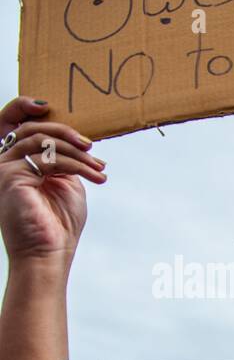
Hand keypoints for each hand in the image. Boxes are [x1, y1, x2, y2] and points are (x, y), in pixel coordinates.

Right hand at [0, 98, 105, 267]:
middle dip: (63, 131)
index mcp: (14, 162)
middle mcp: (3, 161)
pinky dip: (76, 164)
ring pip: (39, 139)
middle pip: (27, 126)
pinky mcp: (9, 175)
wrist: (49, 253)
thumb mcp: (65, 184)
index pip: (12, 123)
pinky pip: (46, 157)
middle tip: (91, 146)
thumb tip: (77, 144)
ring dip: (75, 151)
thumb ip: (64, 160)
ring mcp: (3, 167)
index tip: (51, 108)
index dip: (24, 107)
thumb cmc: (58, 224)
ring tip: (98, 167)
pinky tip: (94, 175)